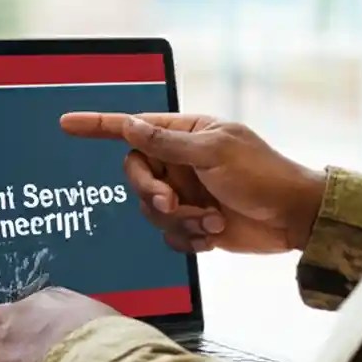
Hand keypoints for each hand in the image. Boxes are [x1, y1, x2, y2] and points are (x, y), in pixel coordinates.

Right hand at [60, 113, 326, 254]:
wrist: (294, 219)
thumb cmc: (263, 175)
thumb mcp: (214, 153)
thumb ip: (168, 143)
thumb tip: (130, 124)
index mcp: (187, 134)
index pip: (134, 127)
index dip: (99, 125)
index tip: (66, 123)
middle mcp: (182, 162)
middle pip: (136, 176)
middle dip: (151, 194)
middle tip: (171, 203)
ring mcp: (188, 193)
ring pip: (151, 212)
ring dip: (179, 221)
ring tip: (212, 220)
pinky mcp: (196, 222)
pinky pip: (170, 235)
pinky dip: (189, 238)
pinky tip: (215, 234)